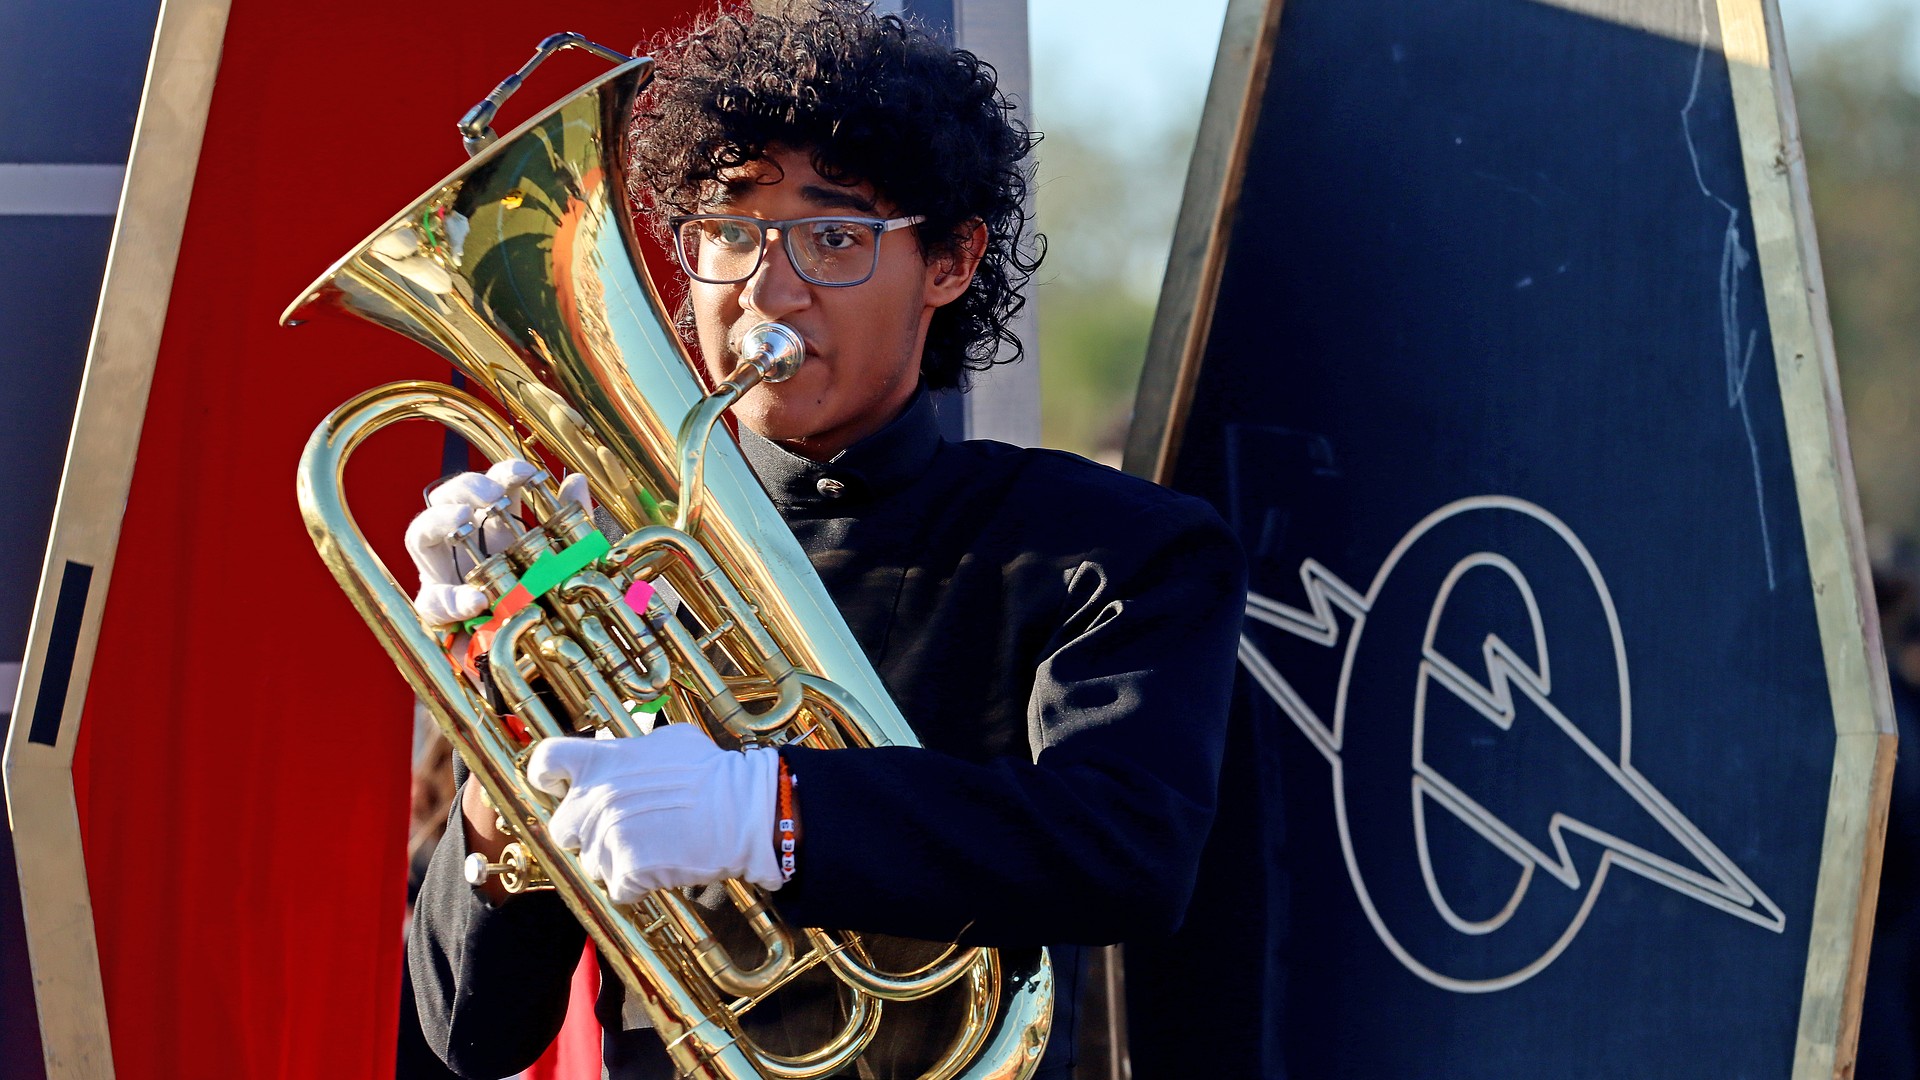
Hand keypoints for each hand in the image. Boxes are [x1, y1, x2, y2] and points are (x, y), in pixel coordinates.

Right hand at [404, 460, 590, 625]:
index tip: (529, 474)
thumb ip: (571, 522)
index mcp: (496, 528)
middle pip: (447, 499)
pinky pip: (432, 602)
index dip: (505, 473)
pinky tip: (476, 600)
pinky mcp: (438, 612)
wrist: (540, 661)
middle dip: (466, 488)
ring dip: (437, 521)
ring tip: (460, 521)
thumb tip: (575, 480)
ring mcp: (445, 574)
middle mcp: (464, 544)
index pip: (492, 487)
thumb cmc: (545, 605)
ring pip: (420, 536)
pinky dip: (452, 598)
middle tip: (490, 495)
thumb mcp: (565, 563)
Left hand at [526, 724, 782, 899]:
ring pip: (592, 864)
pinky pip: (619, 889)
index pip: (545, 762)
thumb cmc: (712, 773)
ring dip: (617, 862)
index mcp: (601, 760)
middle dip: (586, 834)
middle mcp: (594, 798)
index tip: (563, 788)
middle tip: (622, 831)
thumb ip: (630, 751)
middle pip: (563, 829)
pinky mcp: (627, 870)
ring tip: (654, 847)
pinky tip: (663, 867)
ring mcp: (607, 837)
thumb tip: (619, 756)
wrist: (744, 809)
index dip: (549, 778)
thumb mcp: (668, 740)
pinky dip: (638, 885)